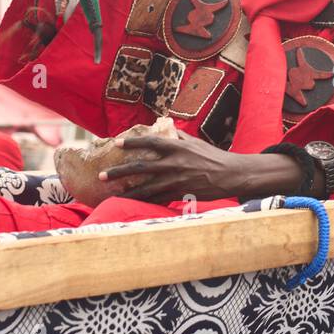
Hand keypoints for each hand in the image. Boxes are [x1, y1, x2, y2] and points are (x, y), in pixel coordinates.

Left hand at [100, 130, 249, 201]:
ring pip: (146, 188)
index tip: (116, 143)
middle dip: (119, 172)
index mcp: (177, 147)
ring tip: (112, 196)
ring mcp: (176, 180)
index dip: (132, 143)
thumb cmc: (212, 156)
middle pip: (141, 167)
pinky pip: (159, 199)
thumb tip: (165, 128)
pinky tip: (134, 205)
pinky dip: (146, 202)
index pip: (150, 143)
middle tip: (102, 176)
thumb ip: (178, 137)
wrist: (231, 175)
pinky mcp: (181, 194)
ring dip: (128, 192)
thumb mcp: (195, 142)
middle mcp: (174, 164)